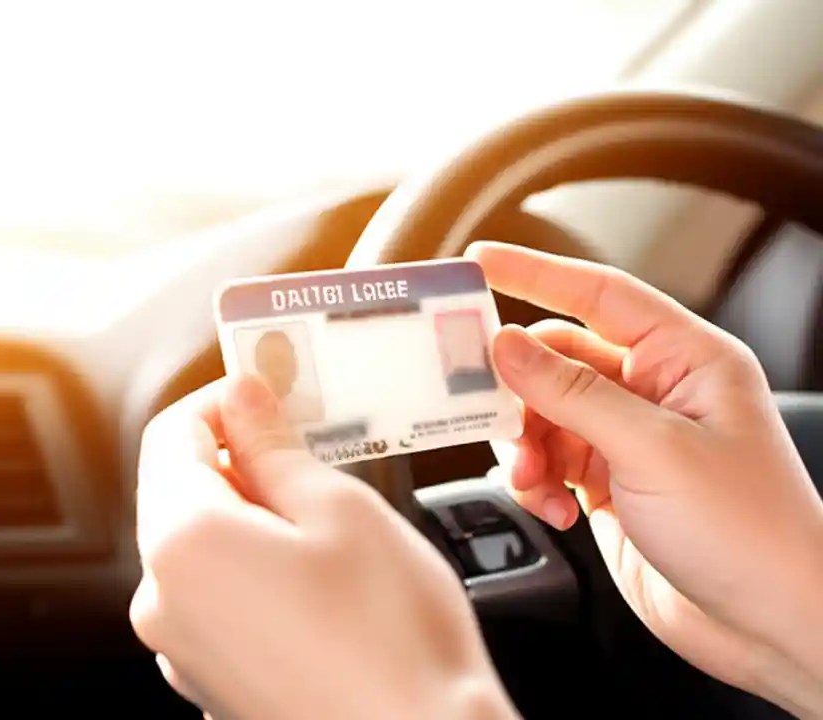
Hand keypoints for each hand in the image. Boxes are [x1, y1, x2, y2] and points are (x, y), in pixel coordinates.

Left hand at [130, 375, 516, 719]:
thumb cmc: (391, 639)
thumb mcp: (340, 510)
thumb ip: (273, 446)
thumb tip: (243, 397)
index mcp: (182, 543)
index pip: (169, 433)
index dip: (222, 402)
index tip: (272, 392)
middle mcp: (161, 598)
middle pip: (179, 490)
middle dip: (237, 458)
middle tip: (310, 448)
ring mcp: (181, 646)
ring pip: (199, 546)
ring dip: (248, 514)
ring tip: (325, 519)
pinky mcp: (209, 678)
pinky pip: (215, 597)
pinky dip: (251, 568)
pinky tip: (315, 577)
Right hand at [467, 242, 822, 717]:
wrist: (773, 627)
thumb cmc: (751, 533)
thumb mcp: (653, 451)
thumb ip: (572, 394)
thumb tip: (507, 345)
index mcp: (687, 361)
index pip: (600, 295)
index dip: (537, 274)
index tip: (480, 262)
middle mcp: (656, 394)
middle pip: (557, 361)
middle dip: (518, 390)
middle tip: (482, 407)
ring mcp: (630, 442)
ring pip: (543, 416)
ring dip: (523, 445)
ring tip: (530, 477)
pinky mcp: (610, 487)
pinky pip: (547, 463)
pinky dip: (535, 483)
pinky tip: (552, 507)